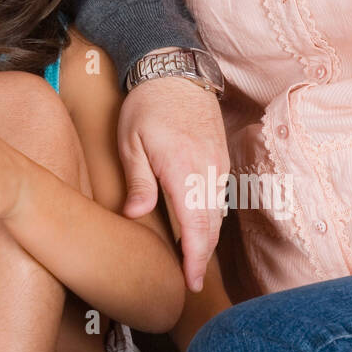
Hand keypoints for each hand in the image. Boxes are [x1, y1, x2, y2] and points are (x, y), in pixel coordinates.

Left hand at [118, 76, 228, 291]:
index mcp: (183, 170)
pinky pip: (218, 195)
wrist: (175, 69)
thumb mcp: (131, 142)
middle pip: (210, 225)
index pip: (194, 226)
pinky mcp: (220, 156)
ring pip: (217, 211)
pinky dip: (211, 215)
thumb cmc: (147, 104)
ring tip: (194, 259)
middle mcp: (207, 171)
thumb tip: (135, 214)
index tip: (191, 282)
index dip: (194, 258)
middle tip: (192, 281)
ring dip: (207, 237)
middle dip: (202, 256)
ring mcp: (218, 163)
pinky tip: (200, 224)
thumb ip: (138, 180)